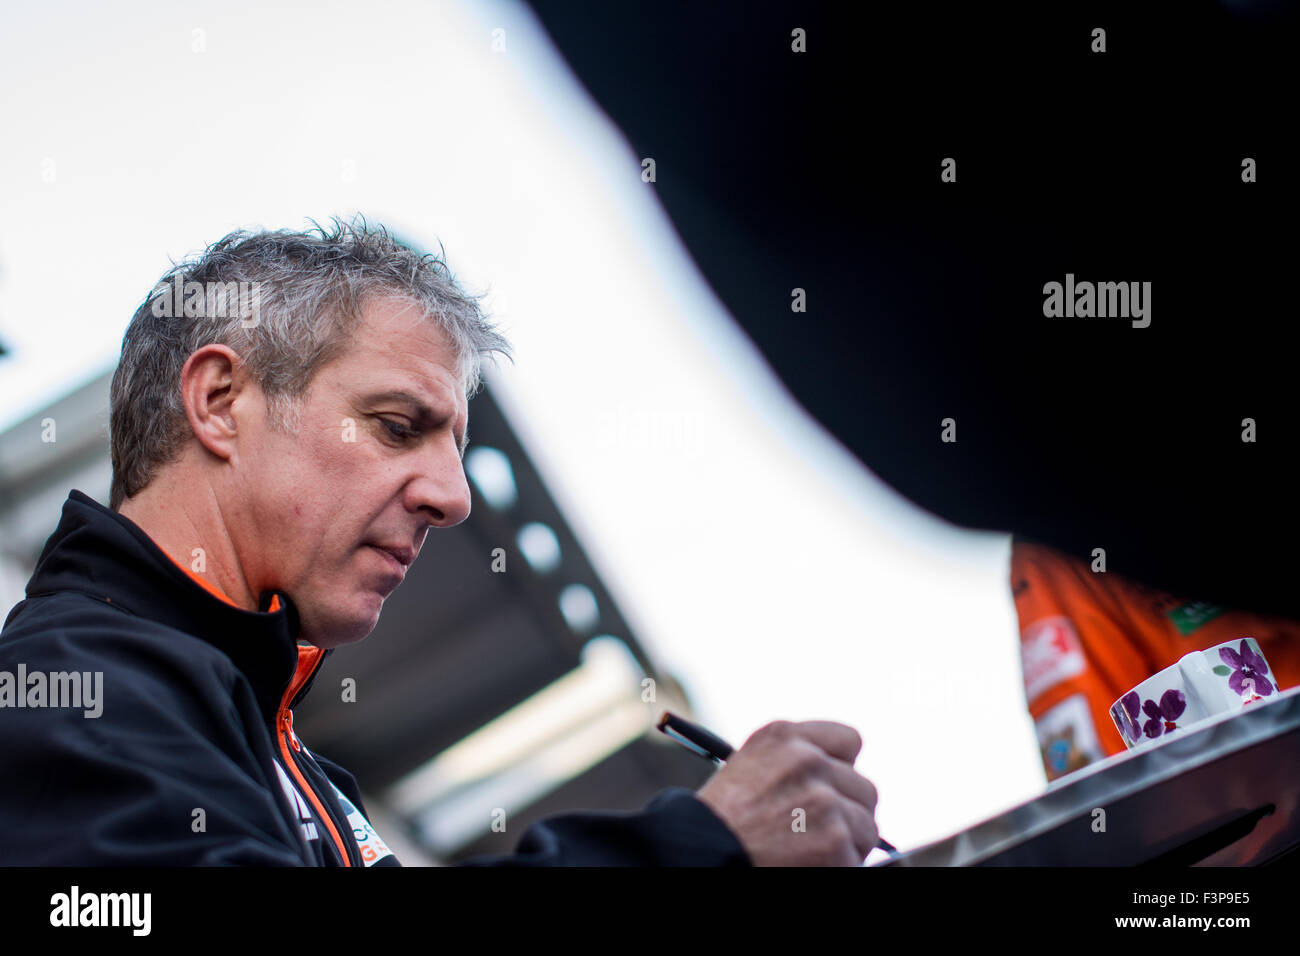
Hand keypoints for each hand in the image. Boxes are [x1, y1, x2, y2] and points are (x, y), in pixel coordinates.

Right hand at [694, 719, 877, 865]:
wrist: (699, 852)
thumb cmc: (720, 818)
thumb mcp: (750, 766)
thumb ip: (793, 761)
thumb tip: (838, 776)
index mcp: (785, 738)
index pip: (849, 741)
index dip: (843, 769)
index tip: (834, 787)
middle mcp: (807, 761)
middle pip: (863, 788)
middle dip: (847, 812)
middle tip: (821, 830)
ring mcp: (824, 801)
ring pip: (866, 825)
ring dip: (846, 842)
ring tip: (809, 849)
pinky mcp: (835, 840)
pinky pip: (857, 856)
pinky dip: (837, 866)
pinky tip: (806, 863)